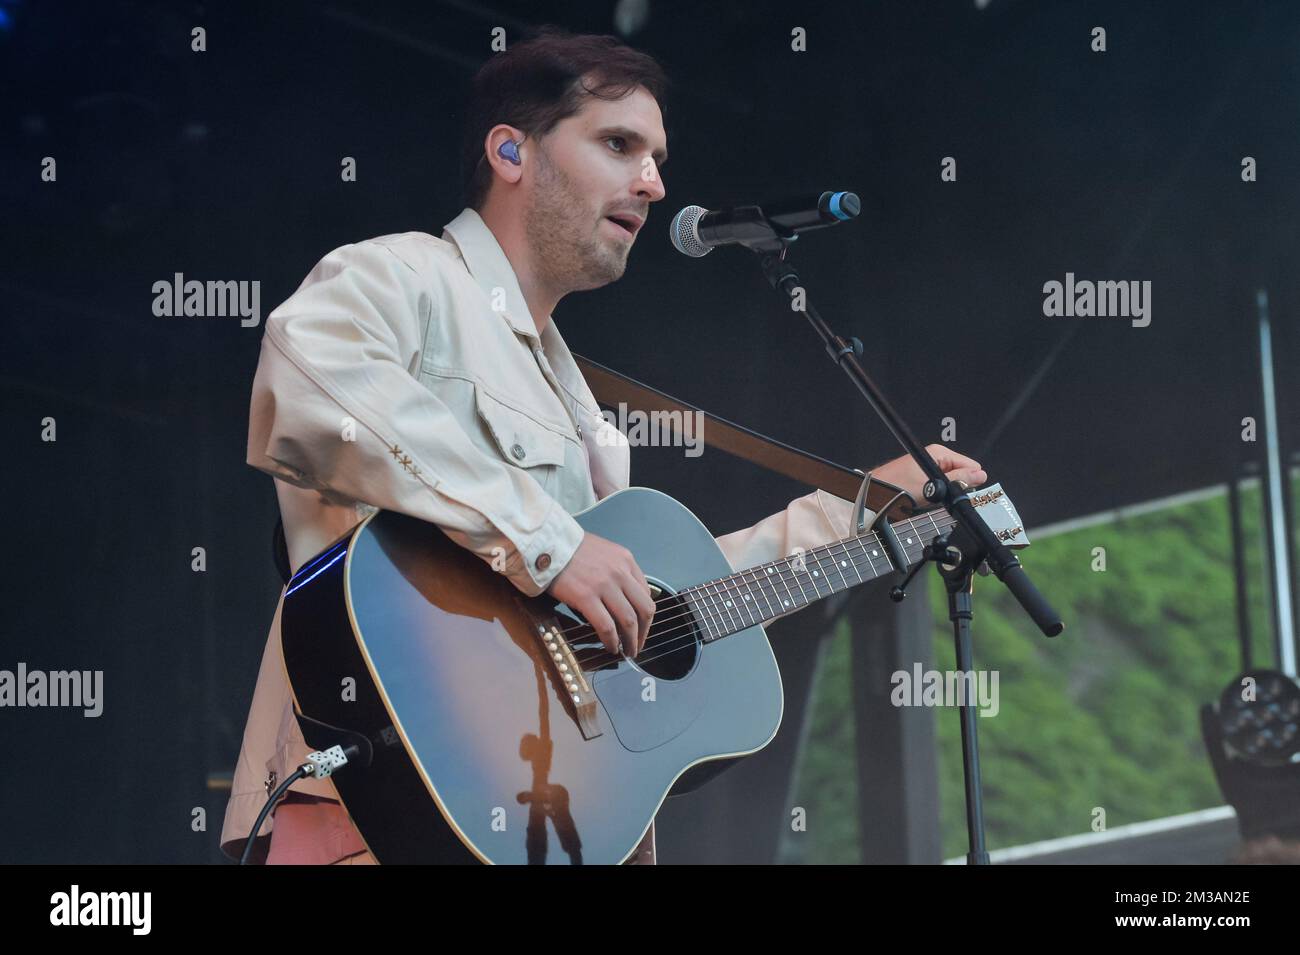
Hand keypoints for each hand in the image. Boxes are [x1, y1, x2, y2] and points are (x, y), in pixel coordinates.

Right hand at [545, 532, 654, 657]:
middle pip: (644, 609)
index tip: (640, 627)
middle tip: (637, 645)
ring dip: (631, 641)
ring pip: (629, 621)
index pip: (646, 593)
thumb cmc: (568, 548)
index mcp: (625, 560)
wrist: (545, 542)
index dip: (644, 615)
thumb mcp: (602, 552)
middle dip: (644, 632)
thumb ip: (615, 571)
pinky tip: (610, 647)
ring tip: (626, 651)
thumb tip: (621, 600)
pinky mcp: (586, 597)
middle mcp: (620, 572)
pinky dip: (611, 641)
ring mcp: (604, 585)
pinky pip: (607, 626)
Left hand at [870, 444, 986, 504]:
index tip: (962, 492)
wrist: (876, 493)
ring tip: (930, 498)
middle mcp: (935, 457)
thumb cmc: (896, 487)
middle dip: (957, 488)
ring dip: (945, 493)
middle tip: (942, 497)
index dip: (970, 481)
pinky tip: (926, 499)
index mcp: (939, 453)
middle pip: (961, 474)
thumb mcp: (932, 486)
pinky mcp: (922, 476)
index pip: (971, 465)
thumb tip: (979, 475)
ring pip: (950, 482)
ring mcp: (929, 467)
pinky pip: (939, 486)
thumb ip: (958, 480)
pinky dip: (936, 495)